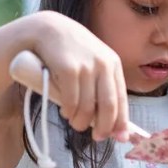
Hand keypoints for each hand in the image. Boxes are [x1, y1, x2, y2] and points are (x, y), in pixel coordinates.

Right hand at [28, 12, 136, 141]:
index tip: (118, 138)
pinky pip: (71, 100)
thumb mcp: (93, 63)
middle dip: (103, 127)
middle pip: (108, 106)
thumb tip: (116, 124)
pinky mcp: (67, 68)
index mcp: (113, 64)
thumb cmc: (71, 53)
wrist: (46, 29)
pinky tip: (66, 113)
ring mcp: (85, 66)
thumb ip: (103, 87)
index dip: (120, 122)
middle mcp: (102, 64)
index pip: (121, 99)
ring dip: (81, 121)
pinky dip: (69, 112)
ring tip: (76, 123)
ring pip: (87, 106)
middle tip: (96, 138)